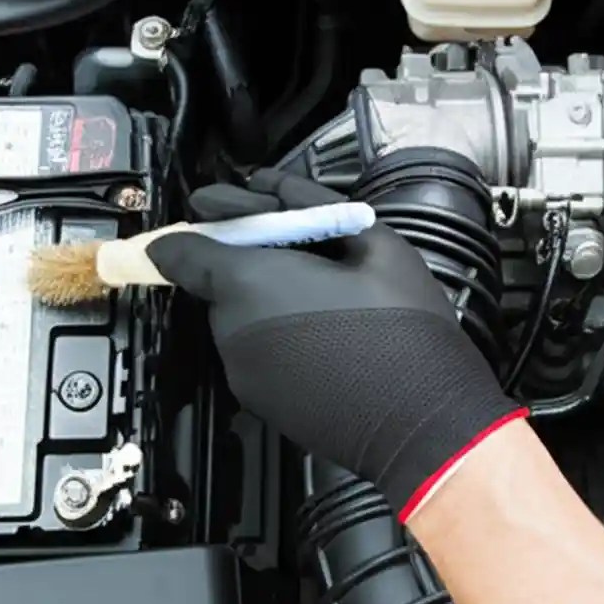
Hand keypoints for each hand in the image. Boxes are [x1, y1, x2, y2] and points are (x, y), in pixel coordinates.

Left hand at [146, 170, 523, 520]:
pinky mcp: (260, 402)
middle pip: (219, 281)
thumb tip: (271, 185)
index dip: (197, 228)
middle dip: (251, 261)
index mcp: (251, 283)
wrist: (422, 419)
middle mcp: (232, 330)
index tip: (212, 213)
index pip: (182, 251)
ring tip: (327, 294)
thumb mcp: (373, 242)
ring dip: (269, 300)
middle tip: (302, 250)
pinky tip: (326, 335)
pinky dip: (280, 338)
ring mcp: (243, 372)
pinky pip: (257, 354)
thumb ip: (309, 203)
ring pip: (240, 318)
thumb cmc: (402, 329)